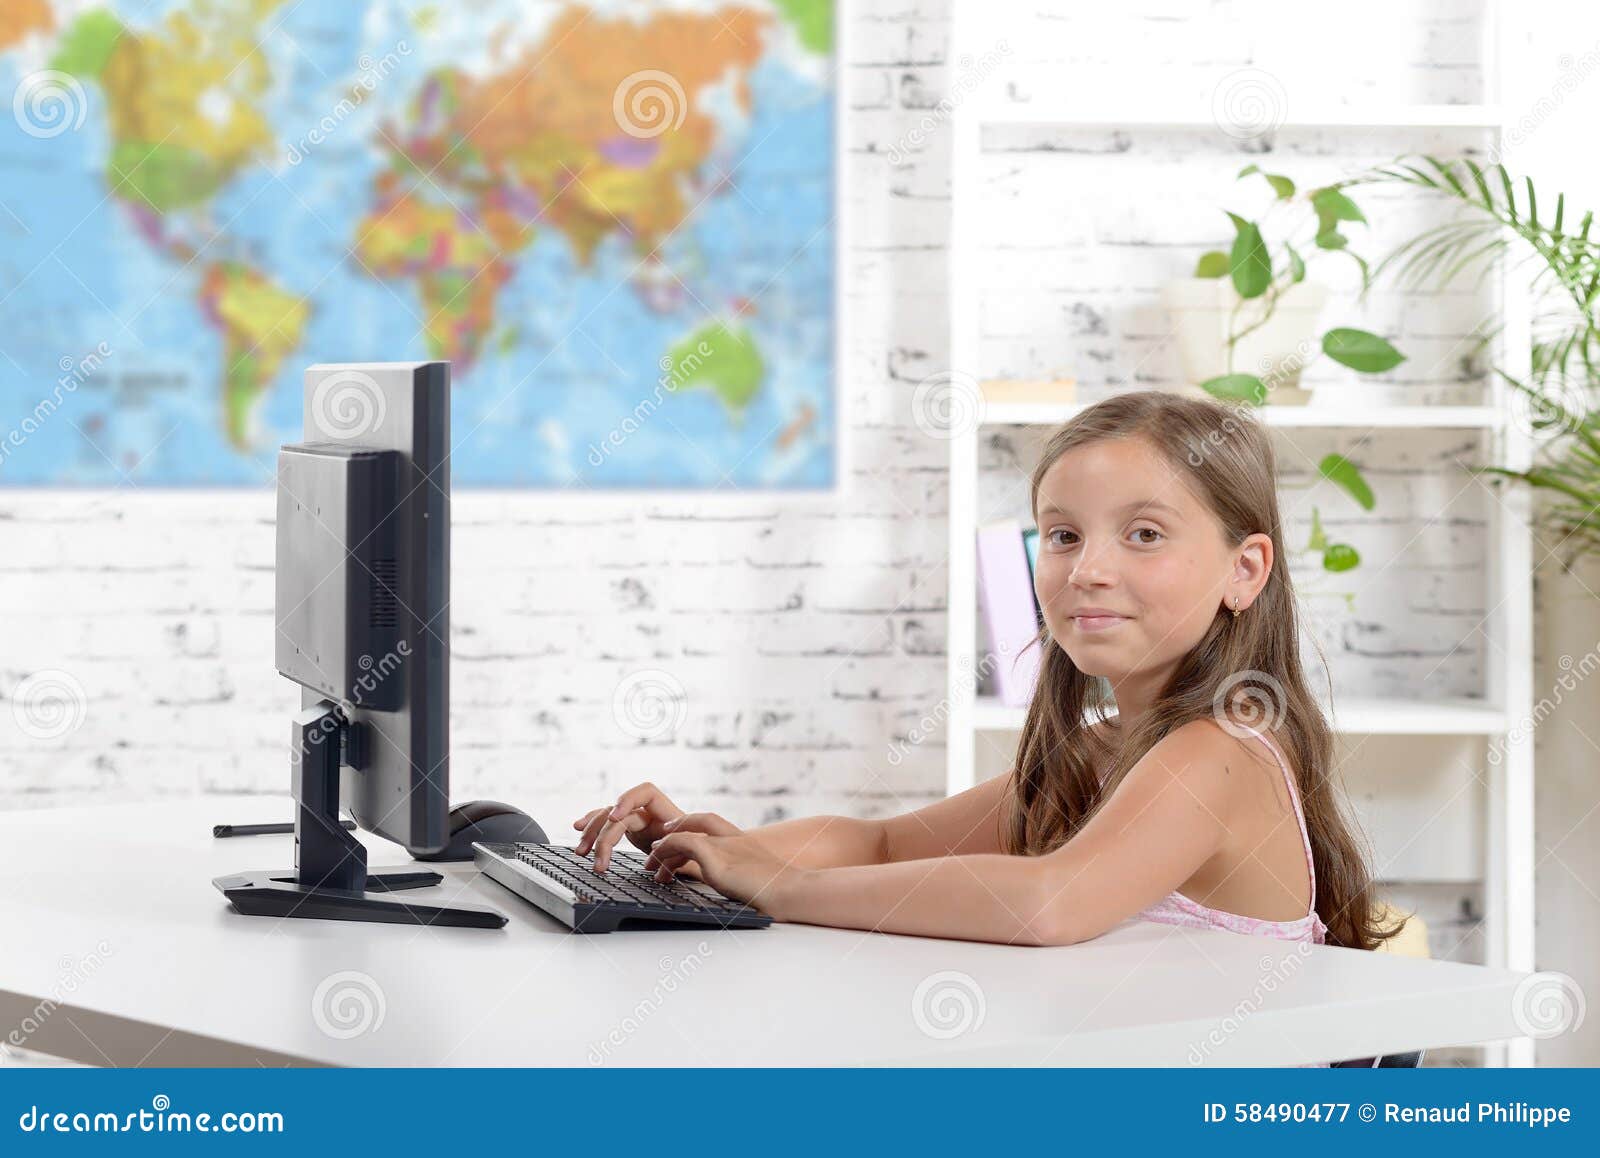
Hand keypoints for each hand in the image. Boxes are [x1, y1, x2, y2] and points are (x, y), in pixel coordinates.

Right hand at [572, 781, 741, 872]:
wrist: (709, 863)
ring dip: (592, 834)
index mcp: (670, 813)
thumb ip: (687, 846)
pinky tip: (578, 829)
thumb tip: (670, 846)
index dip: (628, 800)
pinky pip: (608, 824)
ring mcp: (641, 820)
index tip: (616, 818)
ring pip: (609, 819)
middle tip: (597, 860)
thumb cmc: (708, 857)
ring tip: (581, 852)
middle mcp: (653, 813)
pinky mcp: (633, 831)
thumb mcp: (701, 854)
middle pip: (620, 813)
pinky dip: (593, 826)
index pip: (647, 792)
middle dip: (604, 835)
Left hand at [644, 830, 806, 919]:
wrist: (792, 891)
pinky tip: (658, 865)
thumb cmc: (781, 892)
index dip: (691, 826)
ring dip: (663, 848)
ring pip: (683, 833)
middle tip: (656, 845)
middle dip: (674, 828)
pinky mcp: (716, 857)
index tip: (676, 835)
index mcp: (744, 841)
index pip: (712, 824)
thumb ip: (744, 876)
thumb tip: (741, 890)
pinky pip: (682, 842)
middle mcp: (732, 838)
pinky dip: (665, 851)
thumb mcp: (759, 878)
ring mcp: (724, 845)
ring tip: (651, 866)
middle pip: (697, 821)